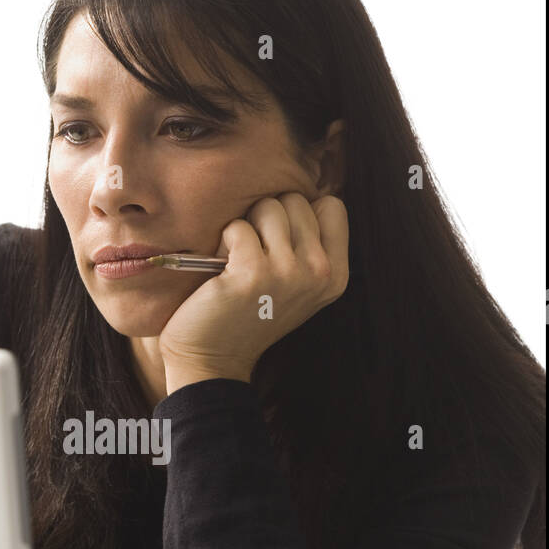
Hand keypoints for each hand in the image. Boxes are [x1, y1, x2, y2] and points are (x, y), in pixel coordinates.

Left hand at [159, 193, 348, 393]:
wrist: (212, 359)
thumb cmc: (248, 314)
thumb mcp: (296, 284)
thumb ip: (309, 245)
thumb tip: (306, 189)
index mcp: (336, 275)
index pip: (332, 206)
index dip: (301, 213)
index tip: (281, 241)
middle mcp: (320, 272)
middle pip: (296, 200)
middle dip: (268, 219)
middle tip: (254, 255)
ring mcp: (289, 273)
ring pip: (268, 207)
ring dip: (246, 228)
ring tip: (238, 261)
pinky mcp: (254, 272)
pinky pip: (237, 227)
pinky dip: (224, 242)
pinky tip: (223, 271)